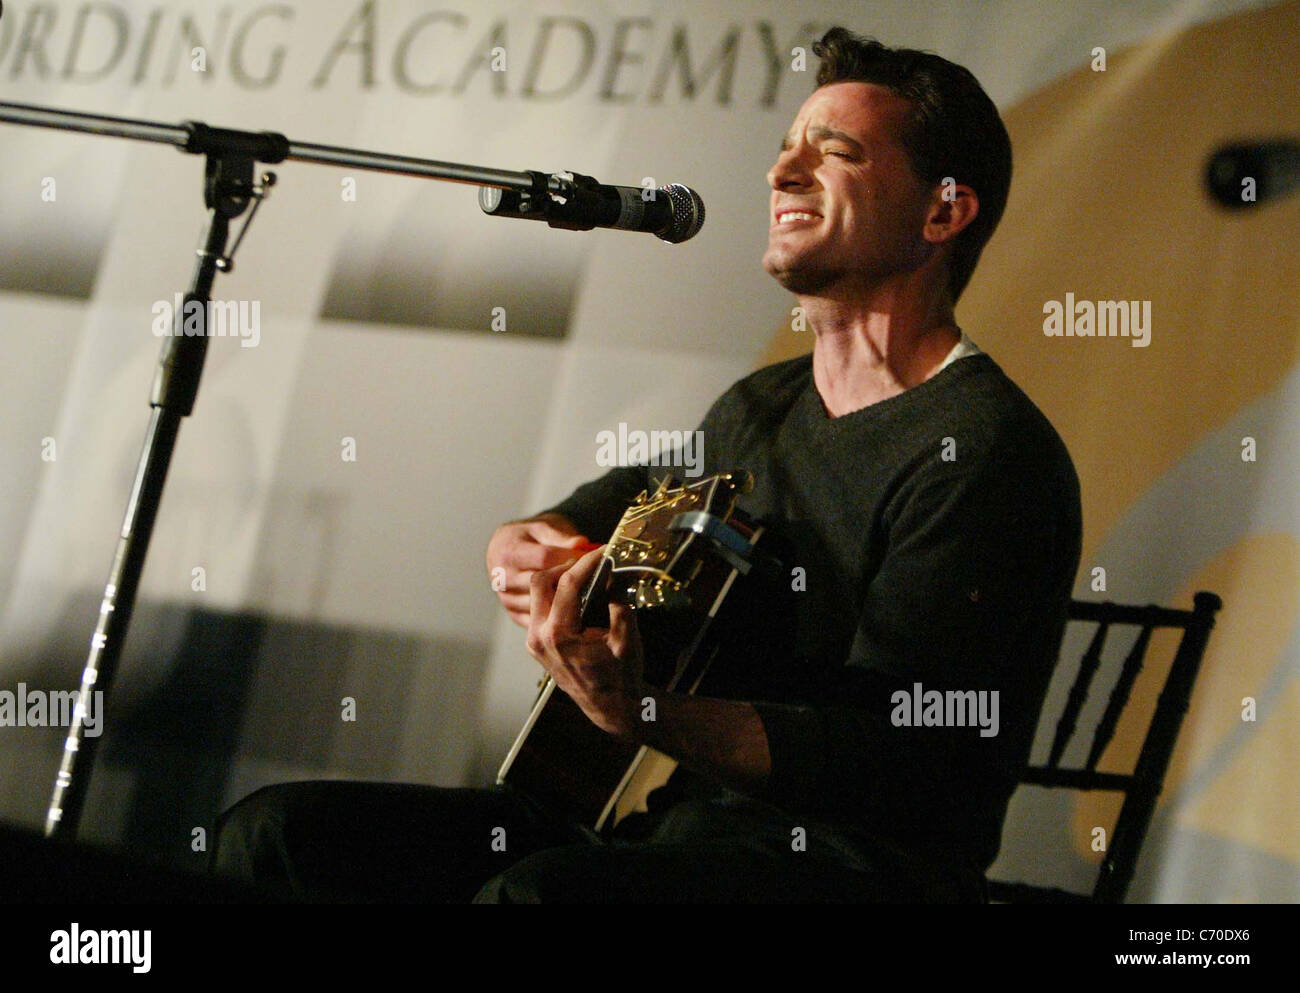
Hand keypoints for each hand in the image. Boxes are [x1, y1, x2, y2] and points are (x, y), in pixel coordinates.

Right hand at [486, 513, 596, 626]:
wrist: (503, 549)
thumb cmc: (526, 536)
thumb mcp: (541, 528)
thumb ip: (560, 536)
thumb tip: (581, 544)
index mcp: (509, 552)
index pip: (545, 558)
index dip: (572, 557)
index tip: (593, 557)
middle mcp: (503, 578)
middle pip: (545, 583)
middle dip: (571, 577)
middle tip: (594, 574)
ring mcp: (507, 598)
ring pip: (543, 603)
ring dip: (566, 597)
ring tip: (584, 588)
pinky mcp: (513, 614)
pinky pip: (540, 618)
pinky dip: (557, 612)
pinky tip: (571, 603)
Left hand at [526, 545, 646, 738]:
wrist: (610, 707)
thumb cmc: (620, 677)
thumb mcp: (627, 640)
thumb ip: (620, 606)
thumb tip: (614, 577)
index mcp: (559, 635)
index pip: (569, 585)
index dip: (588, 562)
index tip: (604, 551)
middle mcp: (539, 637)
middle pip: (541, 582)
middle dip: (566, 566)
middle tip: (590, 561)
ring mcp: (534, 641)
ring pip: (537, 594)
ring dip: (558, 579)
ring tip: (585, 574)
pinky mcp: (537, 644)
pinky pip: (540, 608)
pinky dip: (556, 595)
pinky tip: (577, 593)